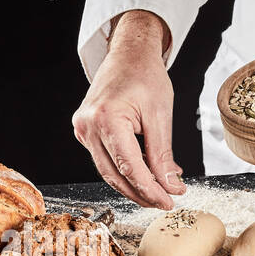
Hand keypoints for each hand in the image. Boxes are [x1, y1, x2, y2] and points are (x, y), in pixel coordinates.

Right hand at [72, 10, 184, 208]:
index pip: (129, 167)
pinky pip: (105, 160)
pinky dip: (125, 170)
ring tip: (157, 192)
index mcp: (106, 118)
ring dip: (133, 186)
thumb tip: (171, 185)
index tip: (169, 201)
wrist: (128, 53)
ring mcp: (83, 130)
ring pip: (108, 171)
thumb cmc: (145, 75)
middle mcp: (88, 126)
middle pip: (115, 175)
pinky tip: (144, 176)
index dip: (150, 189)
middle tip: (165, 202)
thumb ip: (163, 154)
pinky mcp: (85, 132)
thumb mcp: (160, 114)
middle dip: (141, 193)